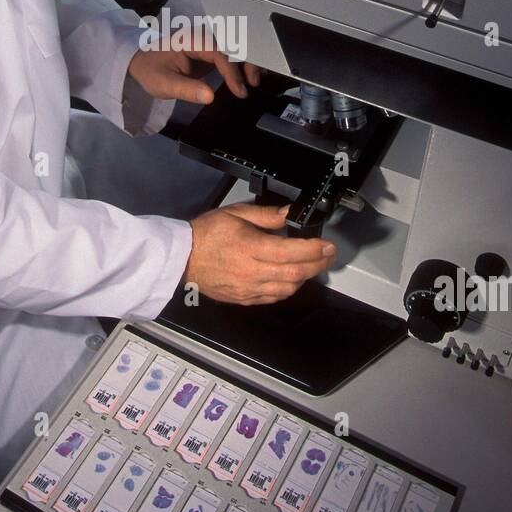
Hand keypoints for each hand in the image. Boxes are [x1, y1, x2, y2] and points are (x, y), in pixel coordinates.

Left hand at [127, 40, 259, 106]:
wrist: (143, 61)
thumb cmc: (151, 70)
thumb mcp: (163, 83)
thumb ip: (186, 89)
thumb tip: (210, 96)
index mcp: (190, 39)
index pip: (218, 50)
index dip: (232, 70)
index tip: (239, 89)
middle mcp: (203, 35)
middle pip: (234, 42)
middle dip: (248, 60)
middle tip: (252, 84)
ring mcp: (209, 40)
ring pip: (237, 45)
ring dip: (249, 60)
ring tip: (254, 81)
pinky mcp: (213, 48)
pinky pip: (233, 51)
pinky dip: (244, 61)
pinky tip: (250, 75)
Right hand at [185, 203, 335, 305]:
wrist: (183, 257)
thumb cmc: (207, 233)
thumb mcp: (236, 213)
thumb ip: (266, 214)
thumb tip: (288, 214)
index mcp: (252, 247)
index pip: (292, 252)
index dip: (315, 250)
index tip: (327, 246)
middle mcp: (253, 271)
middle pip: (296, 273)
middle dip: (318, 265)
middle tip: (328, 256)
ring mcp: (249, 288)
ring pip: (287, 290)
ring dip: (304, 279)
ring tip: (310, 266)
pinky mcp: (243, 299)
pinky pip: (273, 298)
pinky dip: (286, 290)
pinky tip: (289, 280)